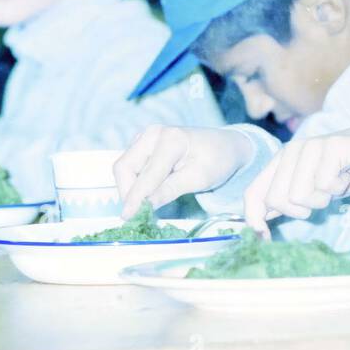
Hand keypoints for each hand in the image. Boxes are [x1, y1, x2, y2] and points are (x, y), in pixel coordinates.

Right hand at [113, 125, 253, 217]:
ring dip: (131, 187)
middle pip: (125, 167)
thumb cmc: (217, 160)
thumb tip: (145, 206)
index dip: (135, 197)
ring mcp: (146, 137)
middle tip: (140, 212)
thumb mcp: (199, 178)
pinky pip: (131, 166)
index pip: (146, 174)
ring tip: (150, 201)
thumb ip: (170, 190)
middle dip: (128, 192)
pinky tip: (152, 191)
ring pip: (125, 167)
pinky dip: (136, 181)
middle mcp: (153, 134)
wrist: (225, 147)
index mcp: (171, 139)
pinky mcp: (144, 144)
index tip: (127, 216)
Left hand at [243, 125, 349, 233]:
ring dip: (322, 199)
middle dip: (299, 210)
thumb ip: (285, 201)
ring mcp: (310, 146)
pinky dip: (338, 188)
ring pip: (299, 195)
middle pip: (276, 199)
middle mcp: (291, 151)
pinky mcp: (331, 146)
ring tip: (334, 185)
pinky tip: (346, 176)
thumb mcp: (310, 190)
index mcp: (280, 162)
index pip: (253, 193)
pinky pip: (324, 184)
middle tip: (320, 198)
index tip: (265, 239)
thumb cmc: (342, 173)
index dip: (254, 219)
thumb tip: (257, 225)